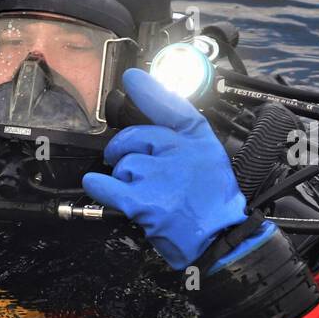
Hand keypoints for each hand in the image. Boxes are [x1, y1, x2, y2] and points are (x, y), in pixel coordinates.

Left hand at [82, 67, 247, 269]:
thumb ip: (183, 136)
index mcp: (196, 140)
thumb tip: (152, 120)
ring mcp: (159, 177)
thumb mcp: (208, 158)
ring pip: (122, 164)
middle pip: (133, 138)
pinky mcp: (142, 202)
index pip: (170, 107)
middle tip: (132, 168)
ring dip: (123, 178)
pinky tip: (100, 187)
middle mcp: (178, 152)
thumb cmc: (211, 201)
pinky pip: (105, 185)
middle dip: (124, 151)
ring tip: (144, 193)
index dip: (148, 91)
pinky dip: (98, 186)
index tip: (131, 78)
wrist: (220, 238)